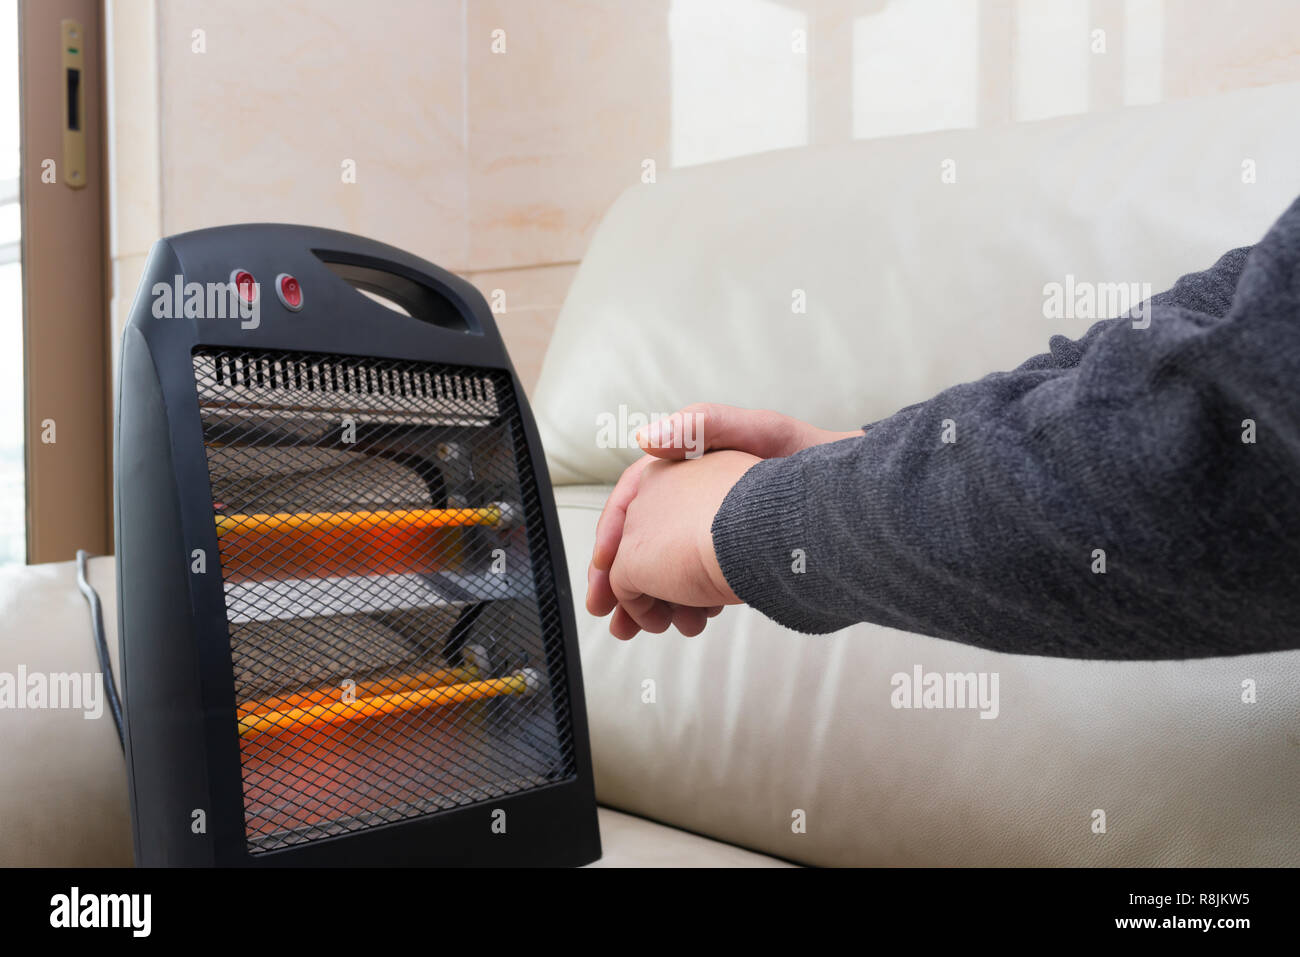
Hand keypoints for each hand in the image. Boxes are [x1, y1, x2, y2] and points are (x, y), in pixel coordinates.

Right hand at [586, 403, 862, 637]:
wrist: (861, 494)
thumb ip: (704, 425)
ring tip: (652, 630)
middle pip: (641, 538)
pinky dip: (690, 601)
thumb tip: (646, 438)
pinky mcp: (736, 550)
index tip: (603, 577)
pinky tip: (695, 621)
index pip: (631, 500)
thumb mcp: (761, 431)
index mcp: (686, 461)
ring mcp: (713, 525)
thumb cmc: (815, 455)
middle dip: (623, 582)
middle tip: (614, 621)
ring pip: (667, 564)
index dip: (611, 539)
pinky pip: (698, 578)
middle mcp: (693, 493)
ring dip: (653, 599)